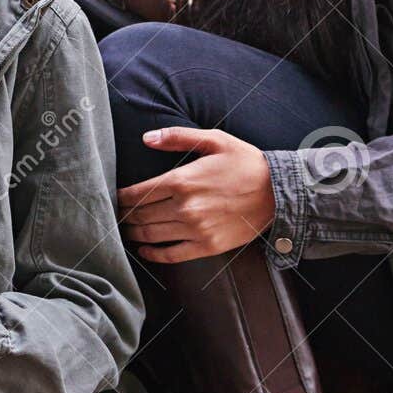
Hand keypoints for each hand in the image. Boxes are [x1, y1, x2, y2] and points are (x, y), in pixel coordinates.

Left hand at [118, 127, 275, 262]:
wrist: (277, 192)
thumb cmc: (244, 162)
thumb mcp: (213, 140)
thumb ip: (177, 136)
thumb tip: (147, 138)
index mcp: (181, 180)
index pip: (136, 194)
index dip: (120, 197)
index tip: (115, 198)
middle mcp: (184, 207)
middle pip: (140, 216)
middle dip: (124, 216)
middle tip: (116, 215)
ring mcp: (195, 229)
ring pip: (150, 236)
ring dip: (133, 234)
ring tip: (126, 230)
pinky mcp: (206, 246)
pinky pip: (170, 255)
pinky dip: (152, 254)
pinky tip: (144, 250)